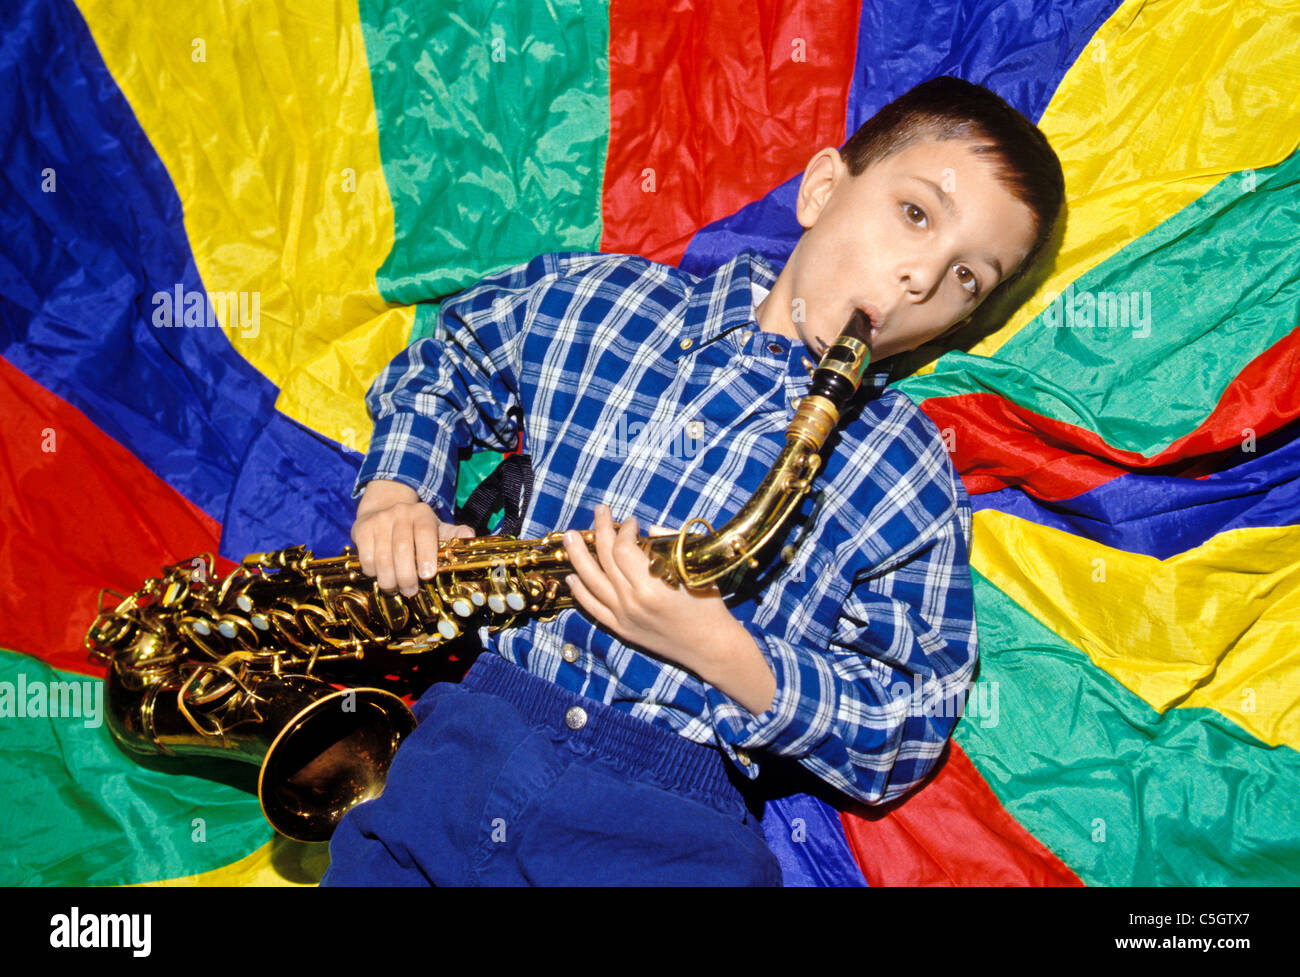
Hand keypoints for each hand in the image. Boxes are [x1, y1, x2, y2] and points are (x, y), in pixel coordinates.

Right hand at [352, 479, 475, 596]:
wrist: (382, 509)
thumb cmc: (414, 527)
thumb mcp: (436, 527)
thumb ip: (454, 534)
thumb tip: (471, 536)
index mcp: (422, 513)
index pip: (424, 533)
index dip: (426, 555)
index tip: (428, 575)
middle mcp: (400, 513)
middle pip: (402, 549)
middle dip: (406, 576)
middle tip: (411, 591)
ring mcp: (379, 520)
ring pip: (382, 558)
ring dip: (389, 580)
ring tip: (396, 589)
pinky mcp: (361, 530)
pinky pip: (366, 559)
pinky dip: (373, 573)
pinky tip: (380, 576)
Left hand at [560, 504, 738, 672]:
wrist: (709, 646)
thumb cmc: (708, 605)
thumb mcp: (694, 569)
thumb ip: (671, 544)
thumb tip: (649, 530)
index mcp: (652, 586)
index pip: (623, 548)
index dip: (624, 529)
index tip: (631, 521)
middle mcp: (632, 601)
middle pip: (605, 559)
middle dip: (601, 530)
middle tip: (599, 511)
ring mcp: (623, 617)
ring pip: (591, 581)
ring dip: (578, 556)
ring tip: (570, 537)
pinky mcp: (621, 629)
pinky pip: (592, 608)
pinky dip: (579, 591)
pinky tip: (572, 576)